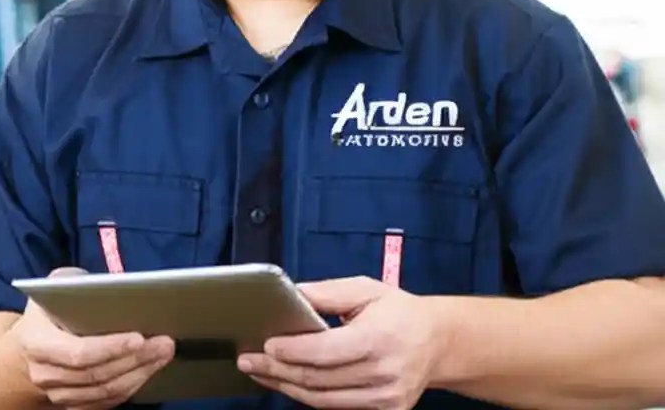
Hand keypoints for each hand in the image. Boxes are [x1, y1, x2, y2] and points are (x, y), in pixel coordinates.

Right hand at [12, 268, 175, 409]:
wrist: (29, 344)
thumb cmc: (49, 309)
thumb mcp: (55, 286)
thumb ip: (76, 284)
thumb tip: (111, 287)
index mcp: (35, 342)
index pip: (78, 353)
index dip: (110, 348)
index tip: (139, 338)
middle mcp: (44, 374)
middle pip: (97, 374)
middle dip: (136, 359)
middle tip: (164, 343)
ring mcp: (57, 394)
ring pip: (106, 391)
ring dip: (140, 374)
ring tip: (163, 354)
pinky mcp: (73, 405)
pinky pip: (107, 402)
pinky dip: (131, 386)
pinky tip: (148, 369)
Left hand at [236, 276, 449, 408]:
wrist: (439, 343)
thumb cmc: (398, 312)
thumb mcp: (365, 289)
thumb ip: (326, 293)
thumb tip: (288, 294)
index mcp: (378, 339)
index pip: (325, 351)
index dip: (292, 350)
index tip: (265, 345)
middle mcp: (383, 374)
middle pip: (318, 379)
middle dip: (277, 370)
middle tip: (248, 361)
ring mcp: (386, 398)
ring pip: (323, 400)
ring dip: (286, 387)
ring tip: (260, 373)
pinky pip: (337, 407)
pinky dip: (308, 396)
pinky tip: (287, 383)